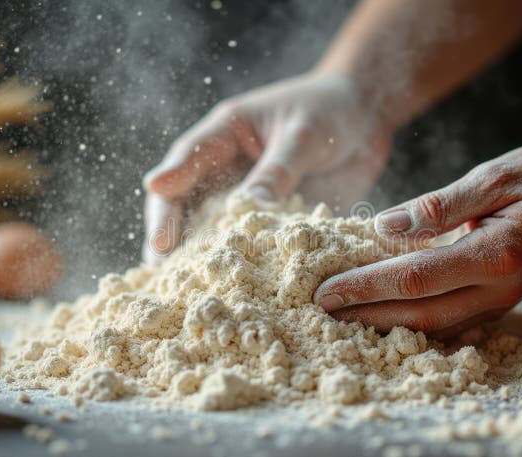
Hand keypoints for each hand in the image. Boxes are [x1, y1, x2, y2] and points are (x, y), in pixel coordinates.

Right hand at [142, 73, 391, 263]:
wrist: (364, 120)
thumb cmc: (330, 110)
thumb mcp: (305, 133)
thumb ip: (280, 167)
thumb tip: (251, 206)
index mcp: (227, 133)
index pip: (191, 155)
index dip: (172, 174)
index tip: (156, 190)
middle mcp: (225, 168)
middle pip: (185, 200)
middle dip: (169, 229)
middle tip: (159, 261)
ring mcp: (243, 198)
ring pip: (208, 230)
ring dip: (194, 257)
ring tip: (179, 288)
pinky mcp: (267, 223)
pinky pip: (246, 246)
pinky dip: (236, 267)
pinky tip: (227, 293)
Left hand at [313, 141, 521, 337]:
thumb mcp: (495, 175)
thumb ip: (439, 206)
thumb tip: (385, 227)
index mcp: (497, 254)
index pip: (415, 277)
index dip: (366, 286)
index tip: (324, 290)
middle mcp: (501, 288)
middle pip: (419, 313)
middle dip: (365, 314)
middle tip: (319, 309)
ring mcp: (505, 300)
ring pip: (435, 325)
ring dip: (386, 323)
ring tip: (344, 316)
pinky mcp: (504, 300)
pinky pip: (453, 321)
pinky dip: (415, 320)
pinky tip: (388, 312)